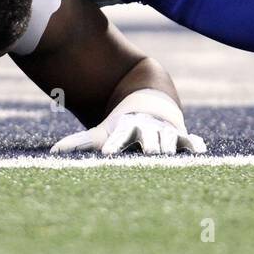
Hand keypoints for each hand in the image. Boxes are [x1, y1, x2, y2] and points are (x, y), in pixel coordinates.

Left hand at [52, 110, 205, 155]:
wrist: (149, 98)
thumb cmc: (123, 124)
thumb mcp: (103, 132)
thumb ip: (80, 143)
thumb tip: (53, 153)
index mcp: (127, 129)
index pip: (119, 138)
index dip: (114, 145)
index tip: (107, 154)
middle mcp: (147, 129)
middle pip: (147, 140)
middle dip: (148, 147)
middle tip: (148, 154)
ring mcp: (165, 131)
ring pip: (168, 141)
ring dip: (170, 147)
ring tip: (170, 155)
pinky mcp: (181, 135)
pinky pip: (189, 140)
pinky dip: (194, 144)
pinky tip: (200, 150)